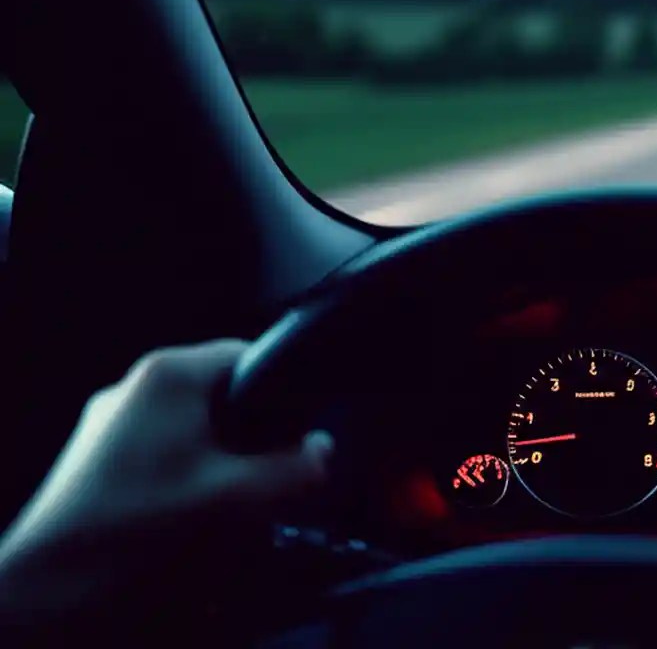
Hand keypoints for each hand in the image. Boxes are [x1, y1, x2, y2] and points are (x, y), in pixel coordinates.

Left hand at [0, 340, 332, 632]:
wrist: (54, 582)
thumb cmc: (140, 525)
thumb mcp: (238, 498)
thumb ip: (294, 470)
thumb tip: (322, 450)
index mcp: (169, 374)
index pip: (248, 355)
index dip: (282, 393)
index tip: (295, 434)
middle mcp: (134, 385)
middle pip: (221, 395)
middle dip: (248, 435)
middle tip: (263, 479)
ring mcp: (109, 420)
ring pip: (191, 425)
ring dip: (216, 459)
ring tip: (223, 502)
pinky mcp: (96, 455)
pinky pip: (161, 450)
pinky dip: (183, 475)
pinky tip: (185, 514)